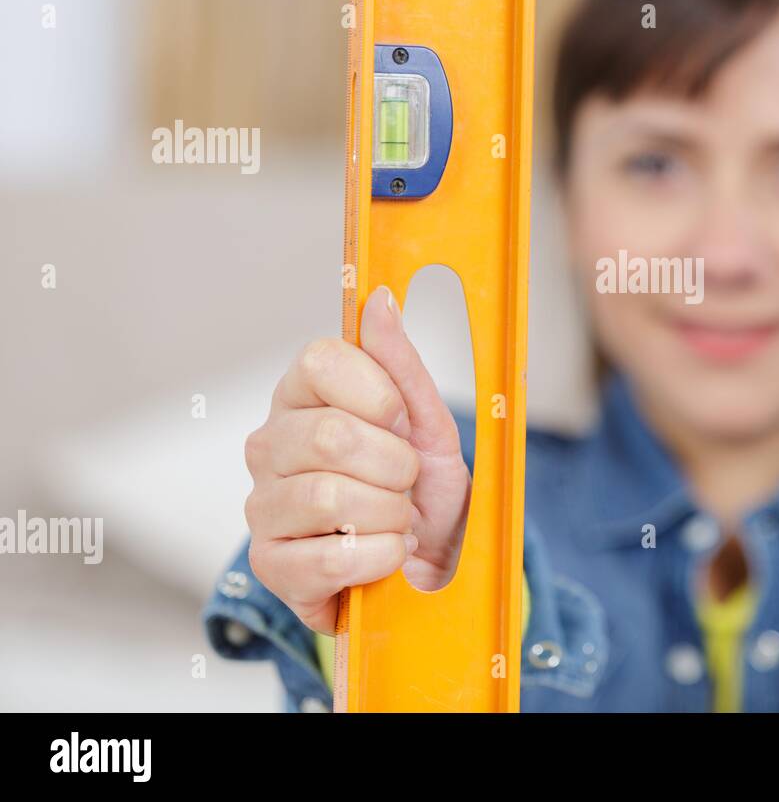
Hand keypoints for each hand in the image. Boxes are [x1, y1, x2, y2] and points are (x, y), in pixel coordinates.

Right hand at [244, 286, 471, 633]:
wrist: (428, 566)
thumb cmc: (421, 492)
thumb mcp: (428, 424)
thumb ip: (401, 364)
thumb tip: (379, 300)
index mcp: (301, 398)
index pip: (318, 361)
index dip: (377, 394)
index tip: (400, 422)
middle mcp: (269, 445)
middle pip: (329, 434)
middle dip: (395, 464)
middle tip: (406, 481)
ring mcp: (261, 506)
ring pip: (328, 497)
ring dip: (390, 515)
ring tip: (397, 520)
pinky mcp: (269, 566)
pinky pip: (330, 557)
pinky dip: (380, 557)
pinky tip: (384, 554)